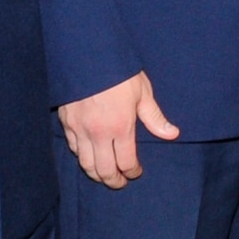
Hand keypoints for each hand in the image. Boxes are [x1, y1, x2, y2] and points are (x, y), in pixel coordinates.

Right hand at [56, 71, 178, 187]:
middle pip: (104, 170)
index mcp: (120, 127)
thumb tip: (172, 134)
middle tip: (120, 182)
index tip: (136, 172)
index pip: (126, 162)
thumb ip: (154, 117)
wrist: (88, 56)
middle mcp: (98, 134)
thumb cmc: (119, 72)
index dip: (133, 172)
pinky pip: (73, 149)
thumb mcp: (143, 92)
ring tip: (105, 175)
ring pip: (85, 164)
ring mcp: (79, 130)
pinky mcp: (66, 124)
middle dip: (114, 180)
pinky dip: (81, 157)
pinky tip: (88, 157)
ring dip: (95, 174)